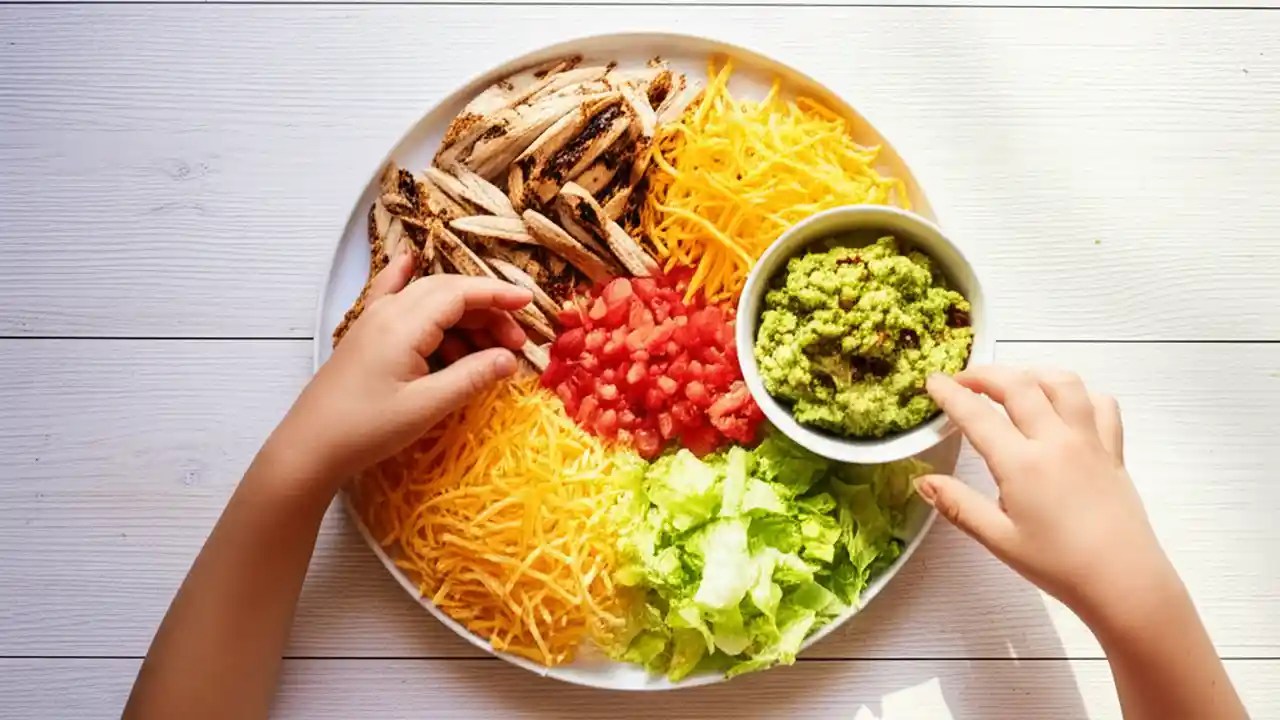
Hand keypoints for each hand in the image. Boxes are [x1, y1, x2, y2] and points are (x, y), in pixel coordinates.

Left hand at [262, 254, 532, 491]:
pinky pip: (392, 295)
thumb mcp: (427, 407)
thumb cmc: (368, 428)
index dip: (497, 295)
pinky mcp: (365, 335)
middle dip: (487, 312)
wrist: (310, 446)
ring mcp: (373, 321)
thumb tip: (509, 359)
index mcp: (405, 324)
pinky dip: (408, 279)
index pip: (460, 293)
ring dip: (461, 316)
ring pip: (427, 300)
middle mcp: (388, 311)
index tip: (529, 304)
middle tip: (515, 344)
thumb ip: (471, 377)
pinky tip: (409, 261)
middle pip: (448, 293)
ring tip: (485, 349)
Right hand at [916, 366, 1174, 623]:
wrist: (1124, 582)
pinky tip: (1065, 406)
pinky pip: (1101, 405)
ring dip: (1032, 373)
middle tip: (963, 380)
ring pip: (1063, 383)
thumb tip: (922, 482)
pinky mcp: (1114, 450)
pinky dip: (1080, 395)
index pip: (977, 416)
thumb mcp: (999, 540)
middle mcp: (1057, 441)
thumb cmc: (1059, 566)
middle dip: (985, 374)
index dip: (950, 394)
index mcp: (1023, 464)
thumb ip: (958, 505)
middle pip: (1019, 385)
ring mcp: (1090, 441)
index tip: (933, 381)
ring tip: (1014, 383)